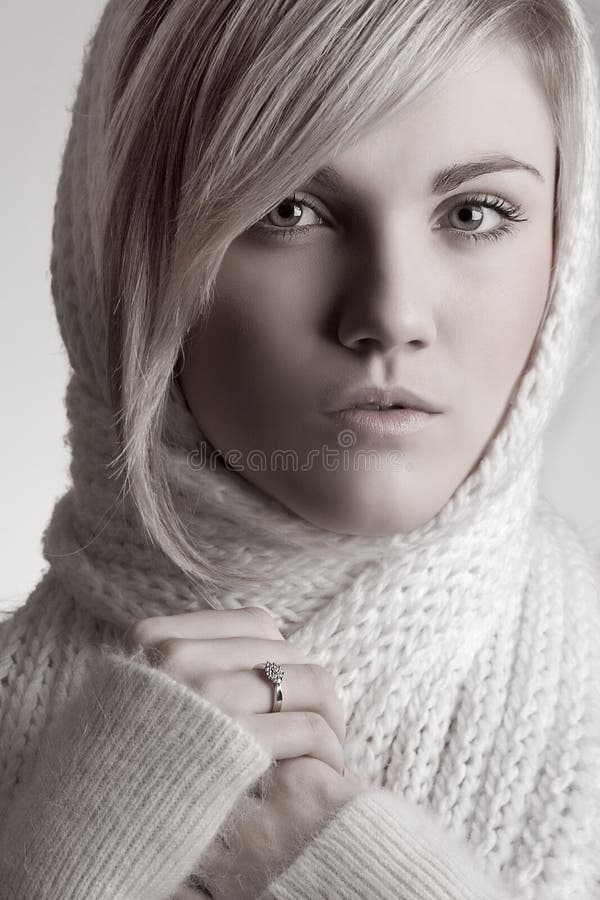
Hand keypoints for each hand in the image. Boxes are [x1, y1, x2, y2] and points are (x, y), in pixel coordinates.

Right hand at [125, 607, 364, 894]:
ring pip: (308, 683)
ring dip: (330, 716)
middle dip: (311, 686)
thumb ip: (174, 672)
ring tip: (332, 747)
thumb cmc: (107, 777)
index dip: (283, 654)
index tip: (290, 687)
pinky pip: (308, 728)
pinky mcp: (235, 744)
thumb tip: (238, 659)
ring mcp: (208, 697)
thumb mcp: (130, 701)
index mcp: (158, 640)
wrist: (77, 837)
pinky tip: (328, 767)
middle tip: (323, 721)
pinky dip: (328, 746)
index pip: (254, 621)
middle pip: (286, 651)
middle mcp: (182, 658)